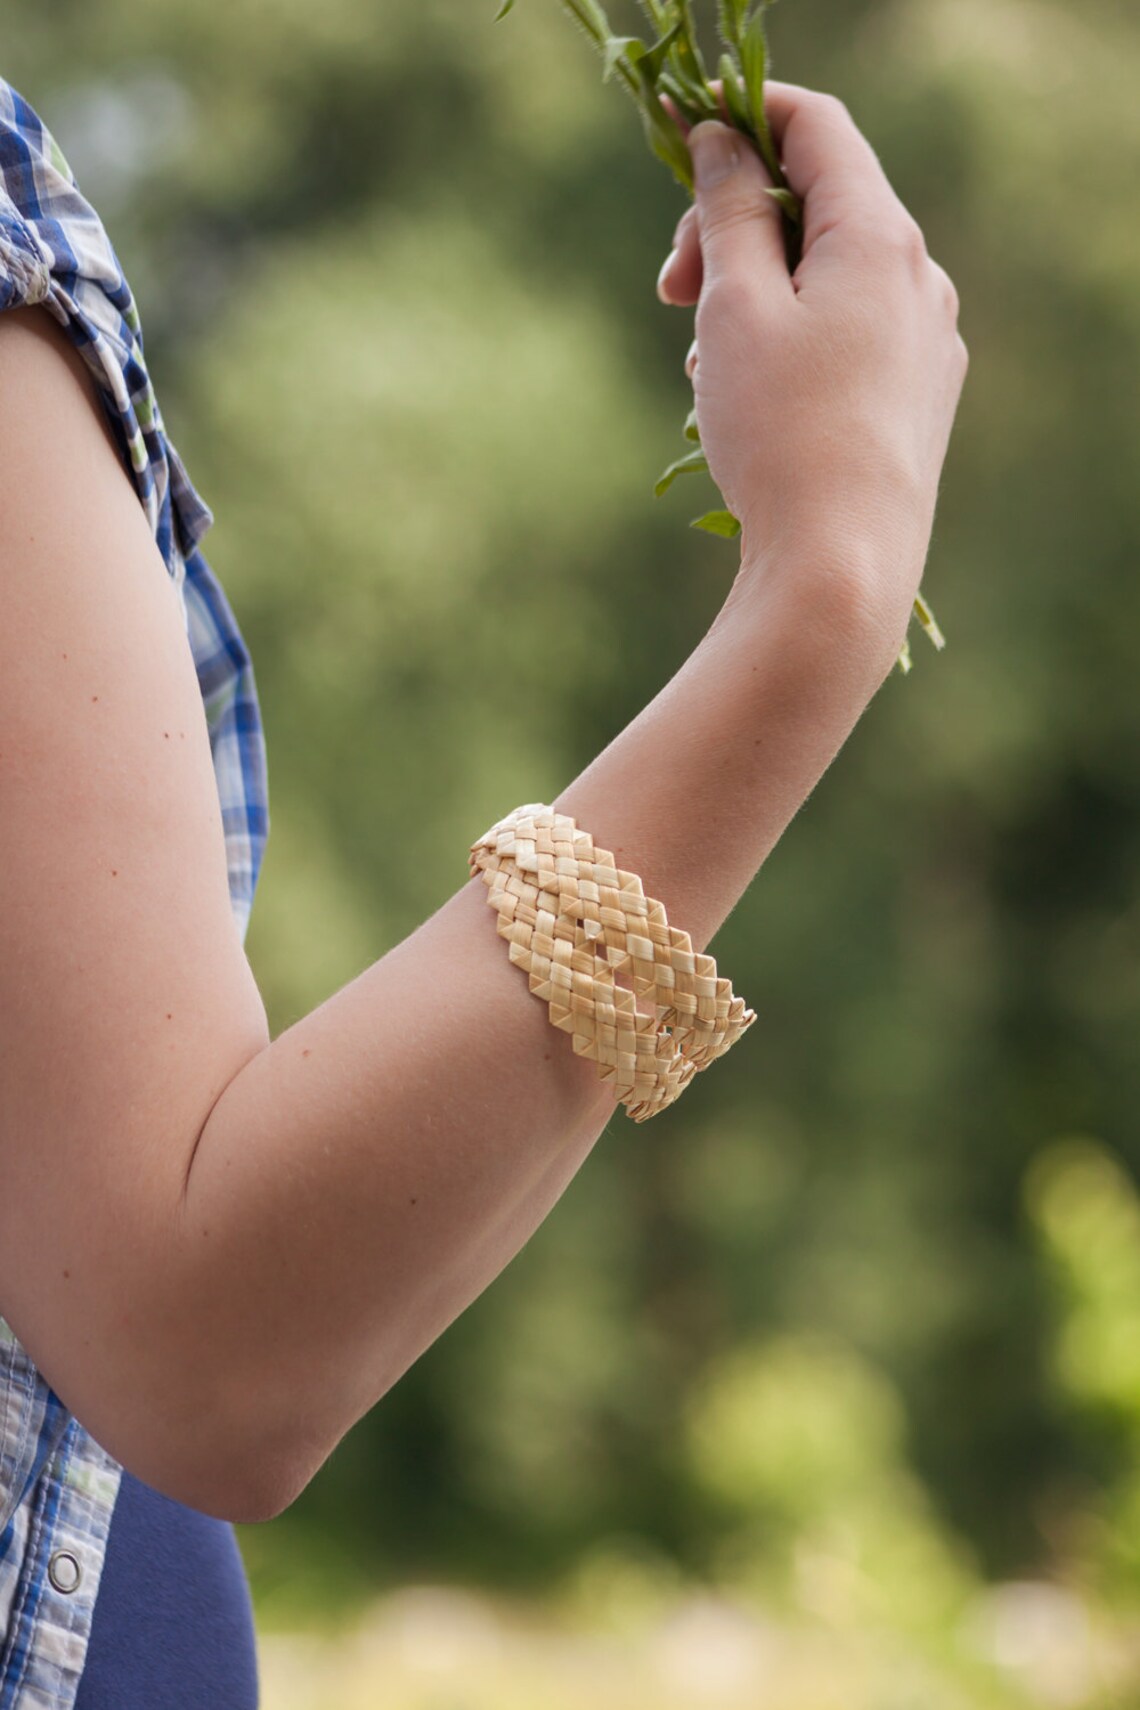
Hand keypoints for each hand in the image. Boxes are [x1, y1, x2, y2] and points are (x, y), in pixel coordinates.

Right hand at [657, 83, 967, 674]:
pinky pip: (846, 338)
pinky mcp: (916, 400)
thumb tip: (724, 144)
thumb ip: (728, 213)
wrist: (840, 568)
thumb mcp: (735, 307)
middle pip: (819, 207)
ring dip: (754, 297)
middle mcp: (920, 279)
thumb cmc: (781, 433)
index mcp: (880, 237)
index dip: (745, 116)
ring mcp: (926, 343)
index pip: (818, 128)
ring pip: (827, 280)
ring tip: (706, 370)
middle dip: (733, 230)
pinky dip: (790, 344)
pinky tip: (748, 404)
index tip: (682, 140)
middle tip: (667, 291)